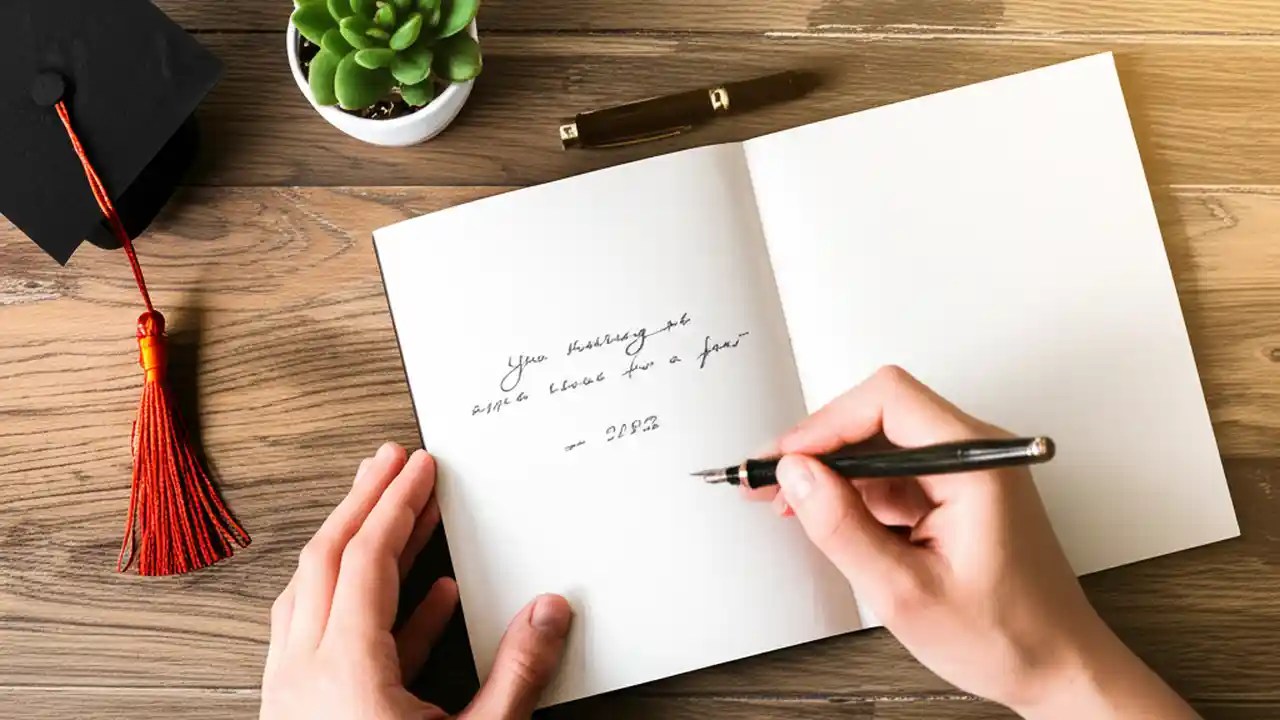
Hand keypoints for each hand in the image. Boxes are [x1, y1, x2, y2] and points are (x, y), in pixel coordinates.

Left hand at [261, 443, 572, 719]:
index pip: (365, 557)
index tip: (418, 465)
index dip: (395, 502)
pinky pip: (326, 638)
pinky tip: (426, 602)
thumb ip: (517, 674)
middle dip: (362, 504)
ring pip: (314, 594)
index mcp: (342, 669)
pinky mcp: (303, 714)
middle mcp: (304, 672)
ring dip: (358, 550)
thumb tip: (551, 612)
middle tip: (392, 464)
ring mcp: (295, 695)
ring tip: (408, 522)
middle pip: (325, 560)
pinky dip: (370, 608)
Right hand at [748, 366, 1197, 718]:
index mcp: (976, 464)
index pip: (888, 400)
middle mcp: (976, 453)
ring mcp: (967, 470)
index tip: (786, 459)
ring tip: (786, 503)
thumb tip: (797, 474)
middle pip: (880, 414)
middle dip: (820, 446)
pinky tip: (824, 517)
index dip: (826, 424)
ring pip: (882, 443)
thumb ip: (844, 527)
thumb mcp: (905, 591)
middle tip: (772, 481)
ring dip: (832, 470)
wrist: (1057, 668)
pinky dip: (854, 492)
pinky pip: (895, 473)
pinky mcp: (956, 491)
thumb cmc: (1005, 636)